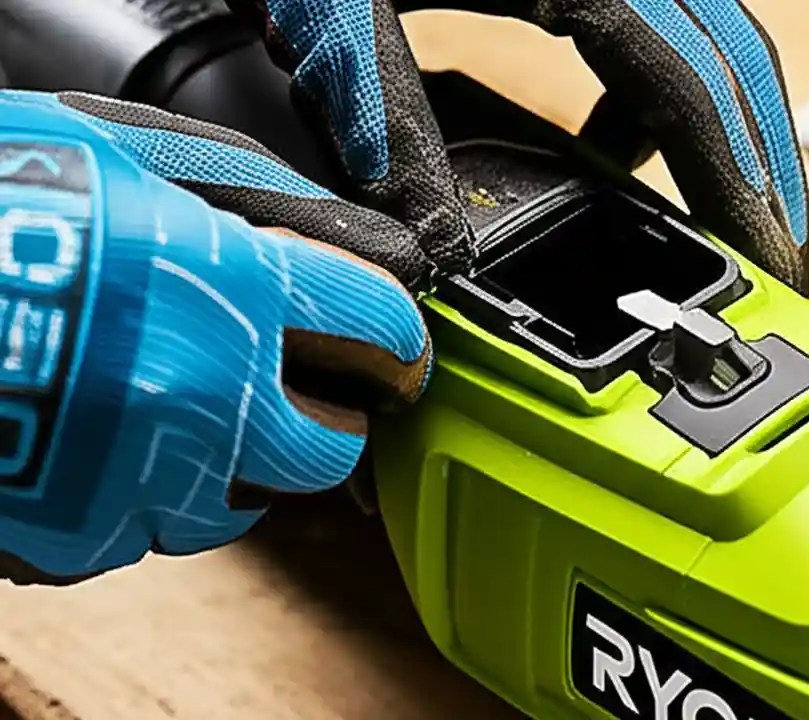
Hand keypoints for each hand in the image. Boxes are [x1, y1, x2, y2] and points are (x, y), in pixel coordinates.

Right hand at [0, 91, 430, 583]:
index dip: (394, 336)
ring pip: (241, 504)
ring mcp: (137, 478)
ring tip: (166, 401)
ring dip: (227, 462)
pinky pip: (147, 532)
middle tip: (285, 385)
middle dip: (321, 416)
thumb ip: (254, 193)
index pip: (381, 330)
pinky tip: (99, 434)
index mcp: (226, 287)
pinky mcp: (76, 538)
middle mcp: (199, 396)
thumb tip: (351, 238)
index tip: (389, 343)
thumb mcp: (122, 154)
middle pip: (330, 447)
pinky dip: (141, 493)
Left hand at [224, 0, 808, 293]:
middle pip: (735, 66)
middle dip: (762, 175)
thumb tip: (431, 239)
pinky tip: (615, 157)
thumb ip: (382, 105)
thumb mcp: (337, 2)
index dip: (741, 183)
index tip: (771, 265)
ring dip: (721, 145)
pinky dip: (655, 108)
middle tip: (779, 272)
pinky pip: (659, 39)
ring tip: (717, 235)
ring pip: (710, 53)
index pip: (696, 83)